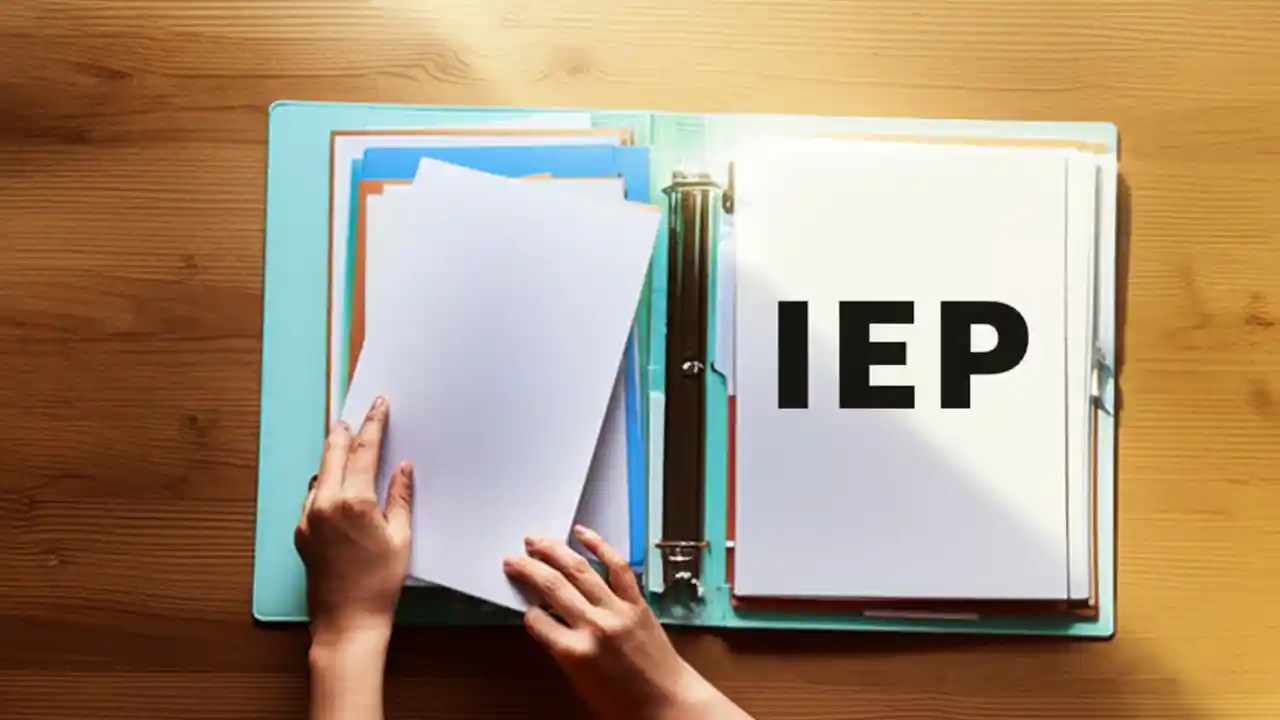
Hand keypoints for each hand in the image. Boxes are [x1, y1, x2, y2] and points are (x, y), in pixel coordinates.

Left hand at [295, 396, 413, 644]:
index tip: (379, 407)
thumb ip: (400, 497)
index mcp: (354, 502)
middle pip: (333, 453)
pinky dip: (324, 485)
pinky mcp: (300, 533)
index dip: (374, 424)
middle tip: (355, 417)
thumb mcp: (401, 537)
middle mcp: (325, 505)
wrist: (347, 621)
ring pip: (319, 474)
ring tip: (346, 449)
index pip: (364, 450)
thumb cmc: (379, 584)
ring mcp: (308, 519)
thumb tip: (403, 469)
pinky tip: (335, 487)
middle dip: (345, 432)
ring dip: (333, 458)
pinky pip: (312, 498)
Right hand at [505, 527, 752, 719]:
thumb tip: (547, 622)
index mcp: (574, 653)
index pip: (536, 620)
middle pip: (551, 586)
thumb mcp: (579, 681)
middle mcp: (594, 626)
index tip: (526, 604)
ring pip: (579, 569)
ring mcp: (617, 610)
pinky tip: (583, 534)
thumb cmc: (625, 704)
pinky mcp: (637, 602)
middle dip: (527, 568)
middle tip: (513, 559)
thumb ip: (561, 648)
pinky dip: (599, 546)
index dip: (528, 611)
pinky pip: (617, 566)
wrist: (667, 704)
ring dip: (554, 550)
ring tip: (537, 540)